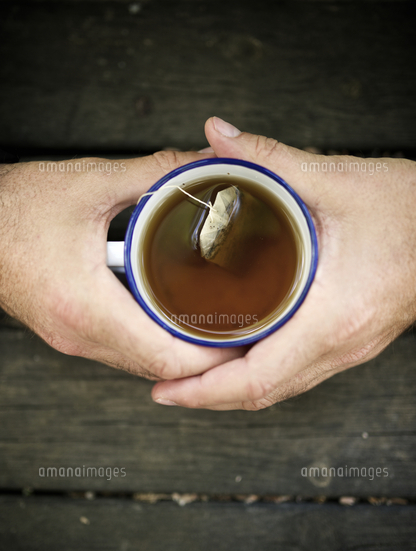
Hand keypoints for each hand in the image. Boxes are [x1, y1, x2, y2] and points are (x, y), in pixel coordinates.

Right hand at [0, 151, 240, 377]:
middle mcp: (81, 334)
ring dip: (182, 355)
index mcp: (88, 306)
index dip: (213, 357)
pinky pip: (125, 352)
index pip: (166, 357)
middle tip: (244, 334)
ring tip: (218, 329)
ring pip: (143, 365)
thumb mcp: (89, 184)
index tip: (245, 341)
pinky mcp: (71, 333)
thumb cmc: (15, 209)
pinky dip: (156, 344)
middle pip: (160, 370)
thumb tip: (199, 166)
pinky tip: (175, 321)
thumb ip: (153, 173)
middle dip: (207, 359)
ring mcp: (74, 339)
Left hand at [152, 117, 415, 408]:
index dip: (204, 391)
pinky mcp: (349, 341)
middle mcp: (339, 345)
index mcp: (333, 317)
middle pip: (262, 395)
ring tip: (190, 378)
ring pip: (279, 390)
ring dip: (231, 390)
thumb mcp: (339, 180)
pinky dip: (258, 375)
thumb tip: (218, 139)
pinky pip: (296, 373)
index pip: (257, 378)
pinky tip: (237, 358)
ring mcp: (346, 349)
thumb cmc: (413, 212)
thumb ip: (272, 159)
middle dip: (206, 397)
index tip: (165, 389)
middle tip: (164, 386)